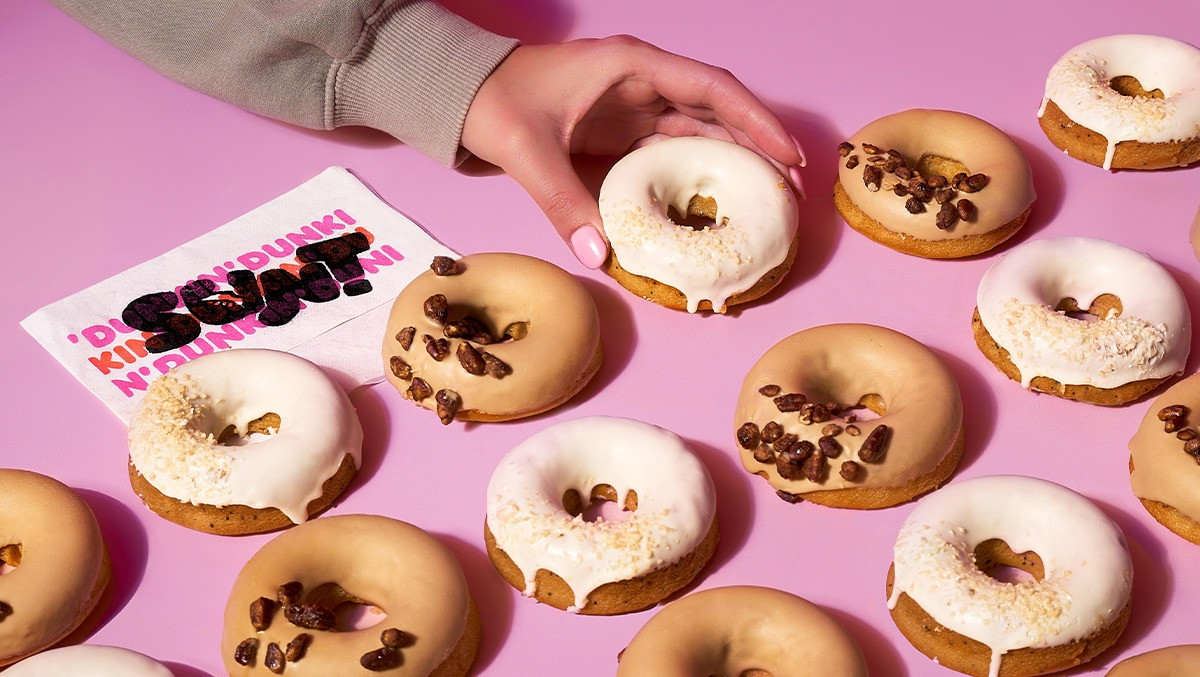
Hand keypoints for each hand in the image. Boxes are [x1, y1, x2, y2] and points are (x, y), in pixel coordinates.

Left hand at [461, 35, 804, 268]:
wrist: (463, 95)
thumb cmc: (495, 102)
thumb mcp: (528, 151)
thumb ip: (563, 202)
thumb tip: (601, 256)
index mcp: (631, 66)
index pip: (710, 88)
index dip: (755, 119)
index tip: (788, 153)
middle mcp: (643, 81)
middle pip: (719, 110)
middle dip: (759, 145)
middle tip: (794, 189)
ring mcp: (636, 106)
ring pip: (703, 131)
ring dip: (737, 161)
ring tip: (772, 199)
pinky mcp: (625, 131)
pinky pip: (676, 150)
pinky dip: (701, 173)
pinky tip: (721, 202)